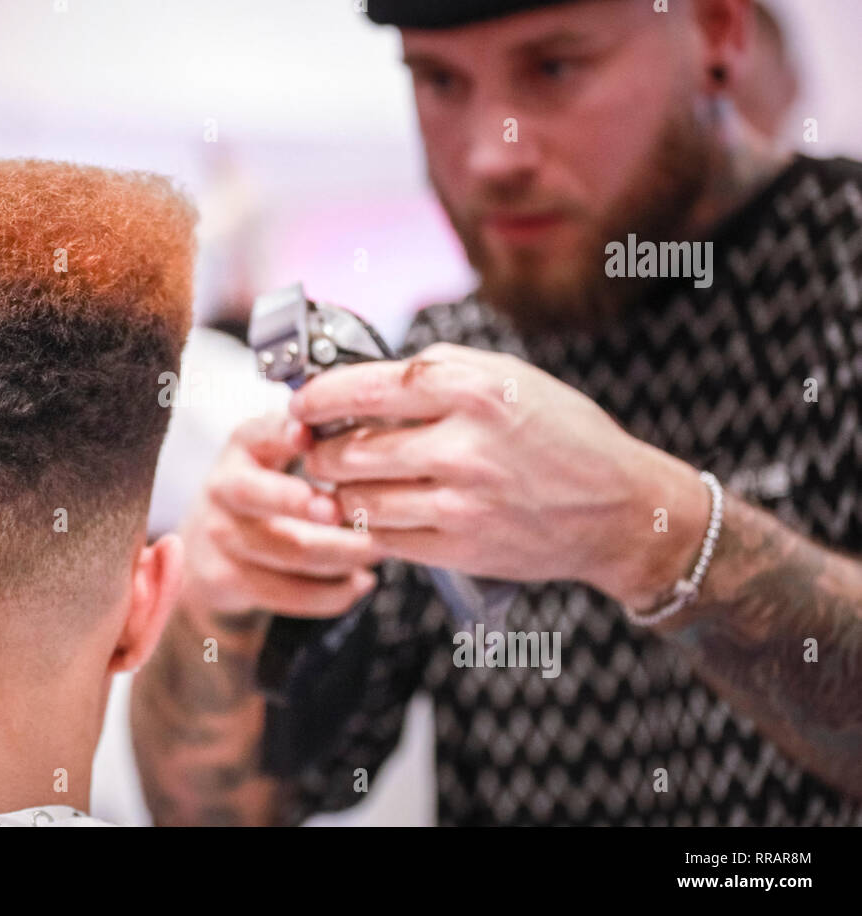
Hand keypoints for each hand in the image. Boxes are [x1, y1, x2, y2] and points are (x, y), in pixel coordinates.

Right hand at [176, 413, 381, 623]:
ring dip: (342, 554)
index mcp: (242, 447)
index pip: (257, 434)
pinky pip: (289, 594)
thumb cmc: (264, 491)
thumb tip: (375, 434)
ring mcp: (220, 537)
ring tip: (378, 549)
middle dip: (301, 502)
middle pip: (255, 495)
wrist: (208, 550)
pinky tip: (361, 582)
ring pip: (287, 551)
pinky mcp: (227, 580)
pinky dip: (334, 592)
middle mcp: (222, 488)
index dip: (280, 434)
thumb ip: (311, 438)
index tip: (306, 435)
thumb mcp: (274, 454)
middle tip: (343, 510)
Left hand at [288, 343, 709, 609]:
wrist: (621, 509)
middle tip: (314, 446)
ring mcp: (460, 502)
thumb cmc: (562, 435)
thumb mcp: (507, 377)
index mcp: (471, 389)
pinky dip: (365, 524)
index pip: (363, 388)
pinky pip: (384, 537)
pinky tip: (369, 510)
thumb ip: (436, 373)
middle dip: (317, 450)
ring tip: (337, 479)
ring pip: (357, 499)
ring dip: (335, 491)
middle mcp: (462, 445)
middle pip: (347, 451)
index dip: (317, 397)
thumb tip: (361, 379)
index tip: (302, 403)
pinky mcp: (460, 548)